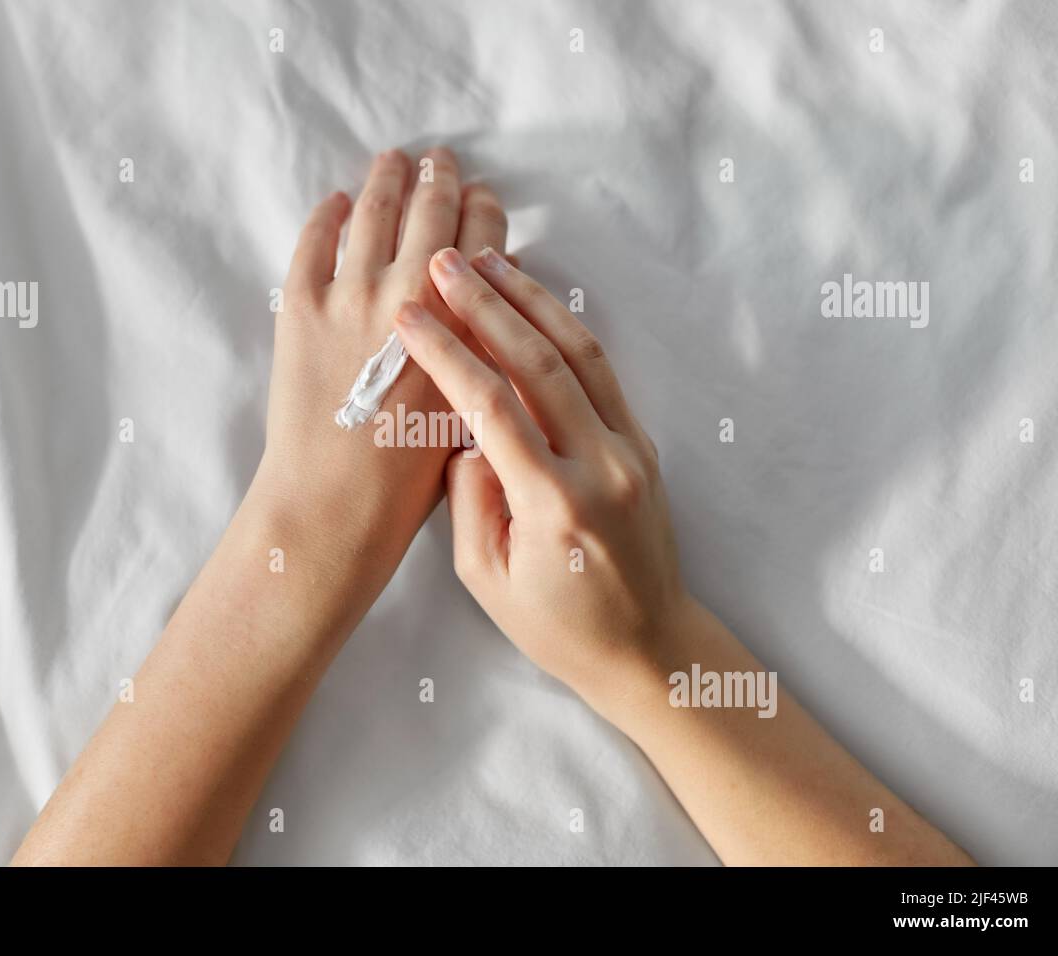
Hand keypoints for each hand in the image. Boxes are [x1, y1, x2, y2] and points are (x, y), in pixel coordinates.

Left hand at [255, 148, 510, 564]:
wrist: (334, 504)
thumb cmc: (412, 475)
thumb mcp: (472, 407)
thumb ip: (485, 346)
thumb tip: (489, 299)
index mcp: (462, 318)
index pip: (481, 237)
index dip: (483, 208)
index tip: (481, 193)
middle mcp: (408, 290)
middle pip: (430, 210)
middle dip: (439, 178)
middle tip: (440, 160)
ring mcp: (348, 293)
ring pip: (373, 213)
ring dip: (387, 180)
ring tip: (393, 160)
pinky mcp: (299, 306)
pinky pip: (313, 242)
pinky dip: (327, 215)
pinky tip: (337, 203)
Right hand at [391, 246, 691, 702]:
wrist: (649, 647)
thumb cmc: (558, 626)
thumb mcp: (488, 580)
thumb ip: (469, 502)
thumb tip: (466, 434)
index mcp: (556, 505)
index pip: (492, 406)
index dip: (447, 353)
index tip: (408, 317)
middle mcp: (602, 466)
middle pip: (540, 362)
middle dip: (487, 304)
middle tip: (443, 262)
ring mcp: (632, 450)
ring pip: (580, 353)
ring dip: (531, 300)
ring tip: (487, 261)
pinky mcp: (643, 444)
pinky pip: (602, 372)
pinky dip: (565, 328)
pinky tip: (533, 300)